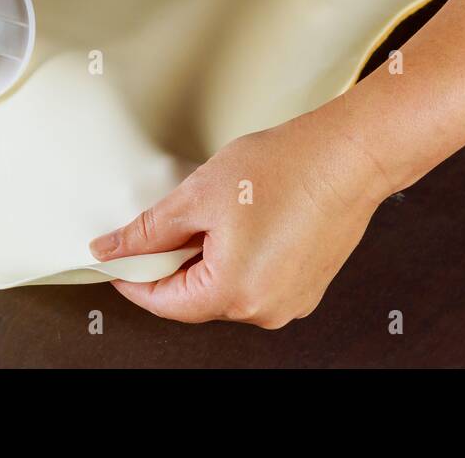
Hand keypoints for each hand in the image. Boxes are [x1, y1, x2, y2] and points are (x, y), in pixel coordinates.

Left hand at [90, 108, 388, 327]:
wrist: (350, 155)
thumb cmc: (290, 168)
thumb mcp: (200, 194)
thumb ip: (149, 230)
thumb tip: (114, 249)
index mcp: (233, 294)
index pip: (163, 303)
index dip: (133, 277)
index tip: (118, 257)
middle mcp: (265, 309)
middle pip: (196, 296)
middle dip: (177, 260)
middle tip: (175, 217)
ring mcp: (291, 300)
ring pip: (228, 286)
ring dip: (211, 256)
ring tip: (223, 209)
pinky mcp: (307, 285)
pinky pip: (258, 279)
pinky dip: (242, 256)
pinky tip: (249, 217)